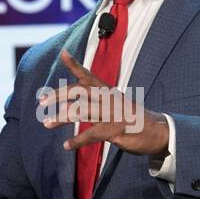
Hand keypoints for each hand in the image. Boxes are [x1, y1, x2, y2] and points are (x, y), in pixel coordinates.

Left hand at [41, 49, 168, 155]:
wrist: (158, 132)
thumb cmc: (133, 119)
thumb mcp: (116, 105)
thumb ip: (97, 103)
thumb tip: (73, 105)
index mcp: (108, 91)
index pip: (88, 75)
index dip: (74, 64)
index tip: (62, 53)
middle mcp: (109, 98)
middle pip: (79, 91)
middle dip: (58, 95)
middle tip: (41, 104)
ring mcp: (112, 113)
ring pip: (82, 111)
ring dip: (61, 118)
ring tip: (46, 124)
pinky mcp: (116, 130)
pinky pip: (92, 134)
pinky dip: (77, 140)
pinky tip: (66, 146)